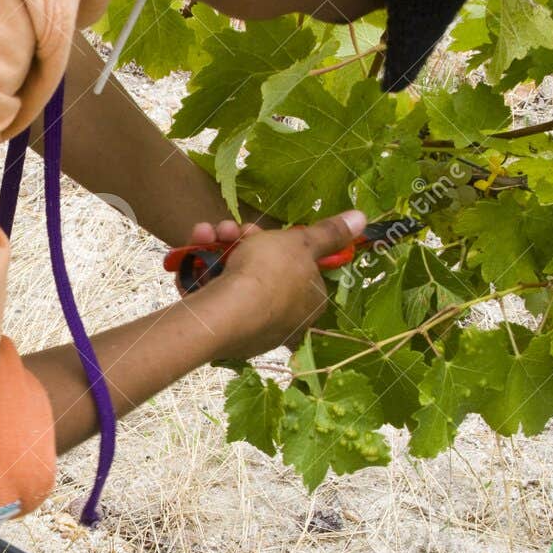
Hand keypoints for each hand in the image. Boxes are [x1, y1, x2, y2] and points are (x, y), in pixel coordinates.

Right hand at [193, 211, 365, 353]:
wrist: (225, 312)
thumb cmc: (270, 274)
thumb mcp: (302, 243)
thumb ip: (329, 232)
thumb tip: (362, 219)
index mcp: (311, 302)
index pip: (301, 270)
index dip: (280, 246)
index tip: (261, 232)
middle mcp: (284, 321)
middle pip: (264, 273)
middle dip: (242, 243)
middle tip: (230, 229)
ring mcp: (251, 330)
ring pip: (235, 281)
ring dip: (218, 249)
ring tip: (206, 234)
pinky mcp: (221, 333)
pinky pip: (214, 296)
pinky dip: (201, 271)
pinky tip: (190, 254)